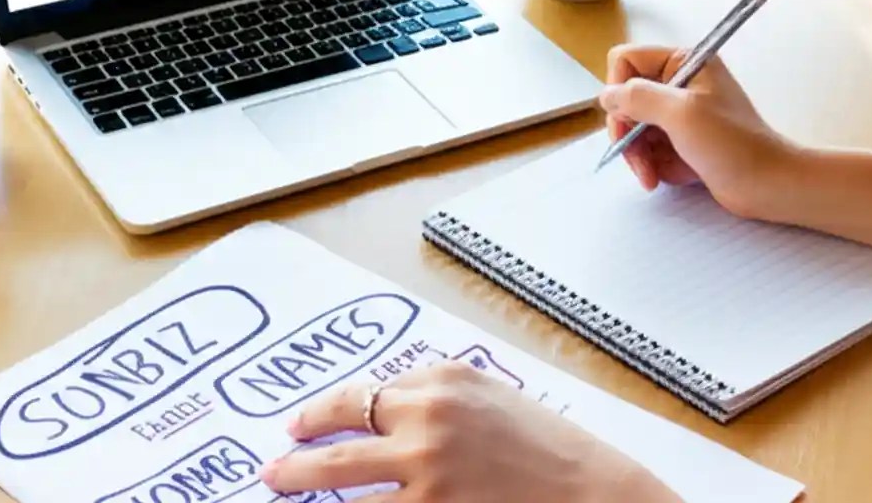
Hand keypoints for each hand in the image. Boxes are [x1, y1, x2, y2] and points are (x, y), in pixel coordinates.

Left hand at [260, 362, 678, 502]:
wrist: (598, 494)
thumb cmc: (555, 449)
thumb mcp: (493, 397)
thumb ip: (437, 395)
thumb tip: (386, 408)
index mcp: (441, 381)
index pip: (360, 396)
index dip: (321, 413)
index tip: (300, 424)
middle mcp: (427, 419)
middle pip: (339, 440)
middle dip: (298, 458)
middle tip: (273, 469)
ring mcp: (427, 472)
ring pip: (345, 487)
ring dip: (308, 490)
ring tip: (284, 488)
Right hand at [599, 44, 793, 218]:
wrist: (768, 185)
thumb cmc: (732, 144)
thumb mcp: (681, 113)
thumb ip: (638, 97)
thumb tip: (605, 95)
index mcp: (683, 62)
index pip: (626, 61)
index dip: (619, 89)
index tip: (626, 119)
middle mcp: (678, 83)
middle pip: (625, 98)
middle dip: (626, 131)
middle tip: (635, 158)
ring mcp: (678, 113)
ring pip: (632, 127)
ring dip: (636, 154)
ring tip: (650, 177)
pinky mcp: (680, 140)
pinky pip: (647, 148)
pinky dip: (650, 165)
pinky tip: (662, 178)